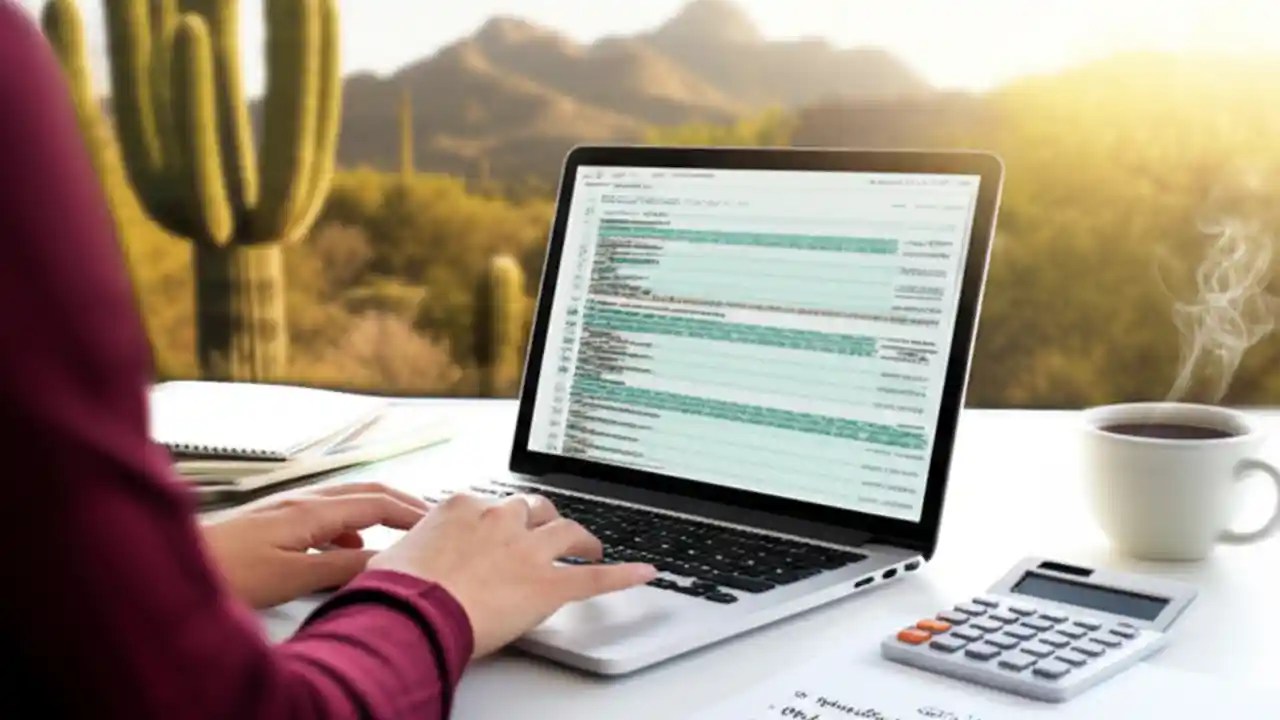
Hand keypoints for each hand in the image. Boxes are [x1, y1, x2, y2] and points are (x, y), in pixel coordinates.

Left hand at [201, 483, 427, 608]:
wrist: (170, 568)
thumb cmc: (222, 572)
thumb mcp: (291, 577)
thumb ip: (339, 568)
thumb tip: (382, 562)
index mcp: (310, 510)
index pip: (374, 503)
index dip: (409, 512)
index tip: (436, 522)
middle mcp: (299, 501)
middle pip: (363, 493)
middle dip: (399, 502)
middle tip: (428, 516)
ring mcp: (283, 509)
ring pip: (343, 503)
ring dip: (375, 512)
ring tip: (396, 531)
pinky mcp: (270, 523)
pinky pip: (324, 516)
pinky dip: (348, 527)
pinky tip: (345, 548)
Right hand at [369, 493, 656, 656]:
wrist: (412, 616)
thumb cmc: (396, 592)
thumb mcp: (395, 557)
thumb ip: (411, 550)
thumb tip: (400, 559)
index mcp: (464, 507)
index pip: (491, 505)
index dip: (500, 521)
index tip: (501, 531)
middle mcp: (501, 520)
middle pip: (534, 509)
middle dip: (544, 519)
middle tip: (549, 532)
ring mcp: (528, 550)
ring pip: (568, 532)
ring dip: (581, 539)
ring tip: (590, 548)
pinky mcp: (549, 585)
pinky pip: (596, 578)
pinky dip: (624, 575)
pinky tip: (644, 573)